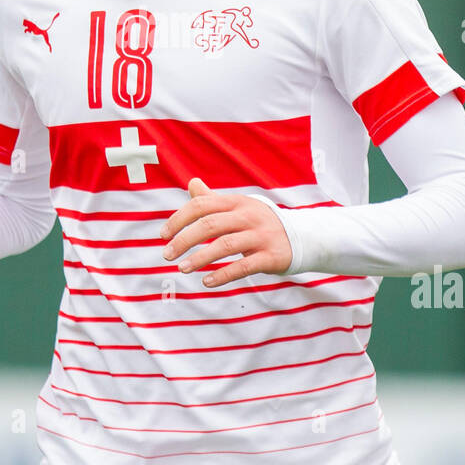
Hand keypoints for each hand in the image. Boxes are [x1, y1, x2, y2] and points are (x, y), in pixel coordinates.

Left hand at [160, 177, 291, 286]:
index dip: (179, 219)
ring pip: (225, 246)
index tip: (163, 235)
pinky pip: (243, 266)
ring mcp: (261, 235)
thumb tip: (192, 183)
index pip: (201, 205)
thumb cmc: (260, 223)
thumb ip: (213, 199)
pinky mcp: (271, 256)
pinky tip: (206, 282)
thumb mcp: (239, 207)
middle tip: (167, 255)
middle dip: (184, 240)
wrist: (302, 237)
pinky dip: (222, 275)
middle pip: (209, 225)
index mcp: (236, 202)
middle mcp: (248, 215)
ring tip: (183, 269)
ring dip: (200, 258)